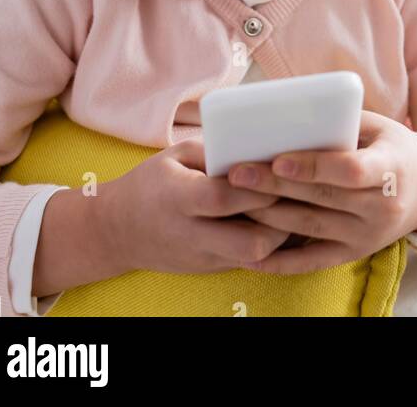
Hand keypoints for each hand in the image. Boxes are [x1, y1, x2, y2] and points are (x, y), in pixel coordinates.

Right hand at [101, 139, 290, 274]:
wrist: (118, 232)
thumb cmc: (151, 184)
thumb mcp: (176, 156)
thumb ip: (215, 152)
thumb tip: (258, 147)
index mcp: (178, 199)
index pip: (223, 199)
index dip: (255, 186)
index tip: (281, 167)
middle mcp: (192, 235)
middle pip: (248, 242)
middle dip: (280, 219)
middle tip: (298, 192)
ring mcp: (204, 258)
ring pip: (256, 258)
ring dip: (282, 233)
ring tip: (296, 204)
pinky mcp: (213, 269)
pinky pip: (251, 261)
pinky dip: (270, 242)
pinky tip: (284, 219)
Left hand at [224, 109, 416, 273]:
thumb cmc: (392, 148)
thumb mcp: (378, 127)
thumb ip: (340, 123)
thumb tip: (289, 114)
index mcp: (390, 169)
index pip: (351, 171)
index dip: (314, 167)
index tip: (279, 159)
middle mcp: (381, 208)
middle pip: (322, 198)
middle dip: (275, 186)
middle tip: (237, 173)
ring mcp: (367, 236)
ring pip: (310, 227)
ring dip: (269, 215)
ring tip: (234, 199)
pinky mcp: (353, 254)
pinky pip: (312, 261)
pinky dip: (280, 262)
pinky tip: (250, 256)